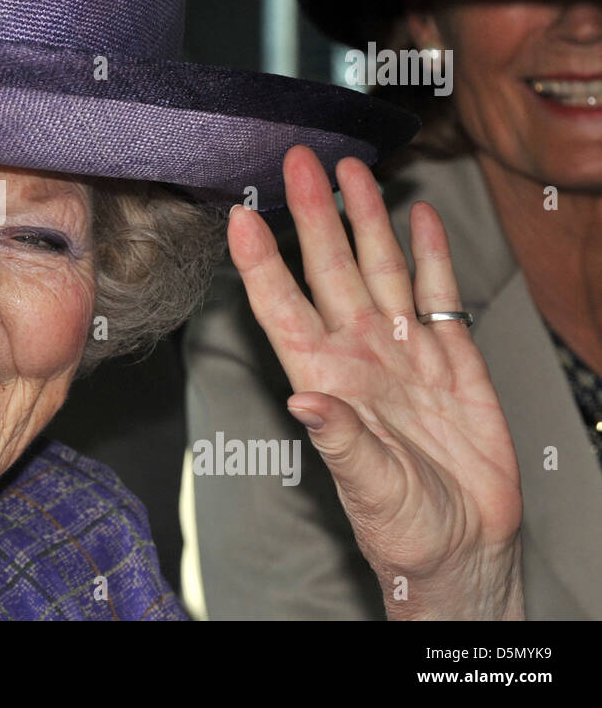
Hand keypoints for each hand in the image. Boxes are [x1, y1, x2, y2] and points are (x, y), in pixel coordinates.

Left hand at [227, 145, 523, 619]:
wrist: (465, 549)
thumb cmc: (404, 531)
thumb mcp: (369, 491)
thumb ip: (342, 442)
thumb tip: (306, 400)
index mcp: (325, 381)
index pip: (282, 308)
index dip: (261, 263)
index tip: (241, 216)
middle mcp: (358, 356)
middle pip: (330, 270)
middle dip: (316, 213)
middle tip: (299, 159)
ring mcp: (405, 354)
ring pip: (381, 269)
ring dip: (366, 219)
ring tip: (350, 169)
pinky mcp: (452, 361)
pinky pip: (439, 295)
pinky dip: (432, 253)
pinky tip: (419, 216)